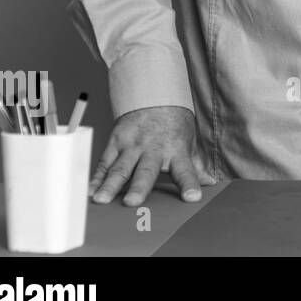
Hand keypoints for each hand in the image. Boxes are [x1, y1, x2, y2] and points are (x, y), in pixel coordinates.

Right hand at [89, 106, 215, 205]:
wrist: (156, 97)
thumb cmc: (175, 126)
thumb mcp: (189, 143)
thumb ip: (195, 166)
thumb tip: (210, 182)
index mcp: (176, 150)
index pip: (186, 170)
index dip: (190, 184)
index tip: (193, 198)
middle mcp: (154, 148)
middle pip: (146, 170)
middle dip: (139, 187)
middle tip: (132, 203)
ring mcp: (133, 145)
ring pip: (120, 168)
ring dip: (110, 184)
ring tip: (101, 200)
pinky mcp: (116, 142)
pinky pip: (105, 162)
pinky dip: (96, 177)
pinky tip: (89, 191)